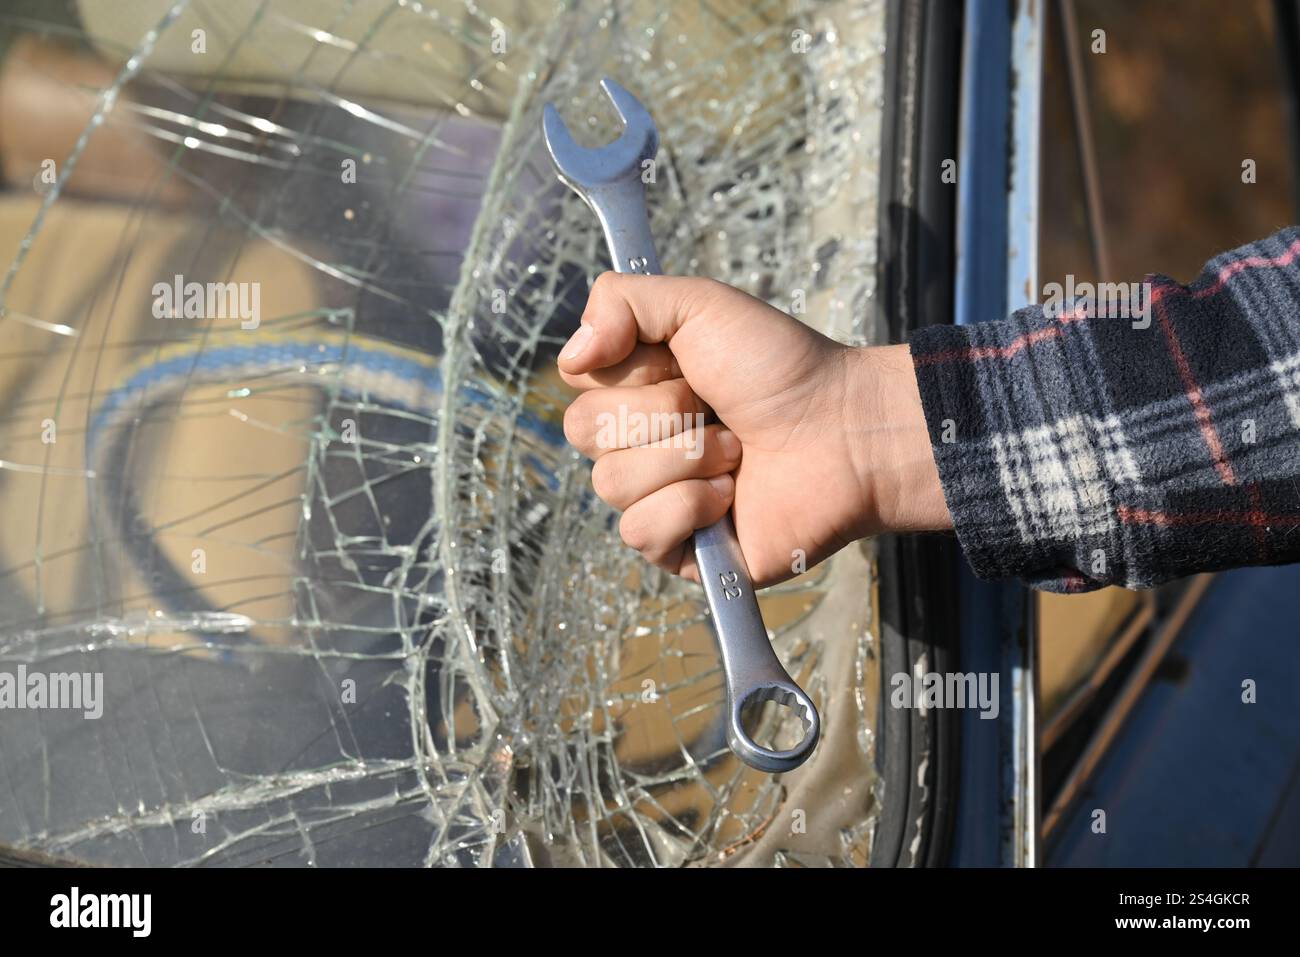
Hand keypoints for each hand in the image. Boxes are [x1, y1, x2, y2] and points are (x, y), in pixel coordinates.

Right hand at [557, 273, 950, 586]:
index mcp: (637, 390)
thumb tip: (569, 356)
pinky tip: (731, 496)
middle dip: (661, 412)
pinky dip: (690, 506)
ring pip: (610, 482)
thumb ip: (621, 300)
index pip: (578, 384)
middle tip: (716, 408)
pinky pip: (640, 531)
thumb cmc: (782, 368)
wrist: (844, 430)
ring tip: (736, 451)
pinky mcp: (679, 552)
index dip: (629, 371)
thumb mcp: (700, 304)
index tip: (681, 362)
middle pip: (584, 432)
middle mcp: (640, 444)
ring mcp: (657, 499)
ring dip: (685, 457)